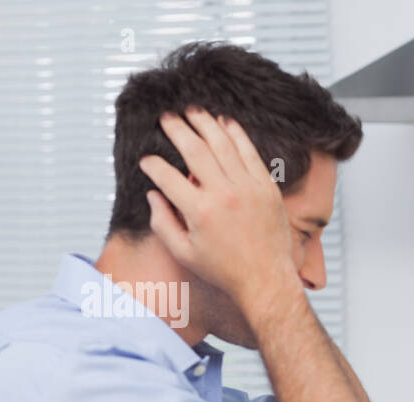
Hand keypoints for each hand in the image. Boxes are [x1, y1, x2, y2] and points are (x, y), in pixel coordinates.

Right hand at [138, 107, 299, 315]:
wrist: (266, 279)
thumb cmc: (225, 270)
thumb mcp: (185, 253)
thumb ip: (162, 223)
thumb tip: (153, 195)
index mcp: (199, 212)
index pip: (167, 176)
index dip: (152, 165)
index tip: (147, 161)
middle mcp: (224, 195)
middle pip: (195, 149)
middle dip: (177, 129)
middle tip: (166, 117)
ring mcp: (248, 189)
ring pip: (223, 144)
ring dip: (205, 123)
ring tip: (192, 110)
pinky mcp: (266, 188)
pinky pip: (250, 152)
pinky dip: (236, 134)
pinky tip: (224, 122)